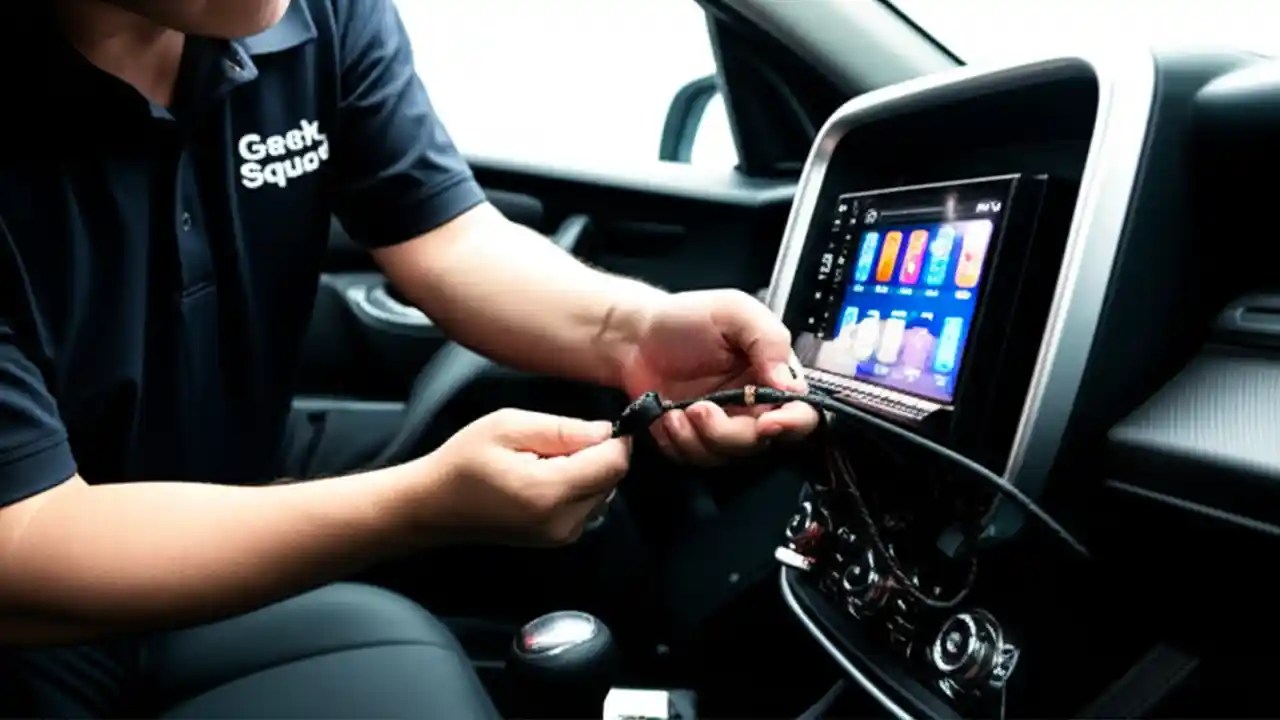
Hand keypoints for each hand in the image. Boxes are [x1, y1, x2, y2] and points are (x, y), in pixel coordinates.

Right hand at [418, 409, 629, 546]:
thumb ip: (563, 429)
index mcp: (550, 492)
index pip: (614, 464)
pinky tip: (545, 478)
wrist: (436, 507)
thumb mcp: (509, 426)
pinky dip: (578, 486)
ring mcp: (563, 535)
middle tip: (554, 443)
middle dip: (597, 454)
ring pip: (604, 490)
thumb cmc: (464, 461)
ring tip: (544, 461)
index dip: (615, 438)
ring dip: (588, 470)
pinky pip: (589, 504)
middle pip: (612, 478)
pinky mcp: (560, 539)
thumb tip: (607, 431)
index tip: (593, 425)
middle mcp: (564, 521)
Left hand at [620, 289, 819, 464]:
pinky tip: (665, 417)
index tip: (767, 423)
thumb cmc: (686, 317)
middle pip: (761, 442)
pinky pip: (696, 459)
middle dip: (728, 432)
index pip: (801, 413)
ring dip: (699, 438)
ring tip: (674, 411)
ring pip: (727, 456)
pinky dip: (678, 443)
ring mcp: (723, 426)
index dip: (792, 424)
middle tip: (699, 408)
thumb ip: (769, 339)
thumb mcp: (734, 312)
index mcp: (773, 376)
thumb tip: (791, 387)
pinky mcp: (693, 440)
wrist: (634, 335)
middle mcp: (753, 407)